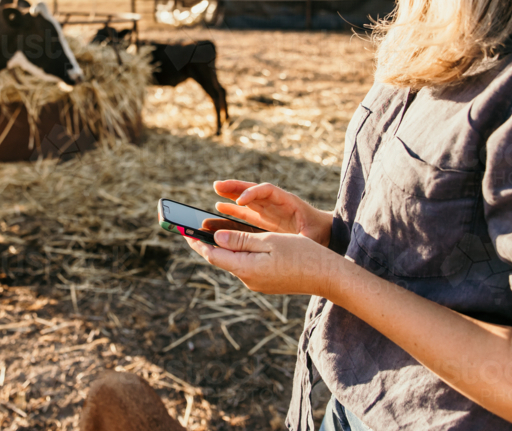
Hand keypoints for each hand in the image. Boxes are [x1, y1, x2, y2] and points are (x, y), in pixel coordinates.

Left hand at [185, 230, 338, 296]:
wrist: (328, 277)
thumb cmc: (302, 255)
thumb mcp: (269, 242)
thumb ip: (241, 240)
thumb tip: (216, 237)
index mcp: (246, 269)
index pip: (213, 255)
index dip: (197, 242)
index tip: (183, 231)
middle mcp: (248, 280)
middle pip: (221, 259)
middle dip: (207, 243)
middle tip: (193, 229)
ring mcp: (258, 283)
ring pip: (234, 262)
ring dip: (224, 247)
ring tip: (213, 231)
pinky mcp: (267, 283)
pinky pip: (246, 265)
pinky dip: (238, 252)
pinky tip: (239, 242)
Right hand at [214, 180, 333, 246]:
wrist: (326, 233)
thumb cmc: (320, 234)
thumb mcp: (311, 237)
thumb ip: (299, 238)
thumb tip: (288, 243)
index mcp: (288, 202)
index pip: (267, 191)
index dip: (253, 194)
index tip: (240, 201)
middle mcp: (276, 203)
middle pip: (253, 190)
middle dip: (236, 187)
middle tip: (217, 185)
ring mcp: (270, 210)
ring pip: (247, 199)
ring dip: (231, 194)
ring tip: (216, 190)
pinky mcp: (265, 219)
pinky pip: (247, 212)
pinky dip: (234, 209)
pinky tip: (219, 207)